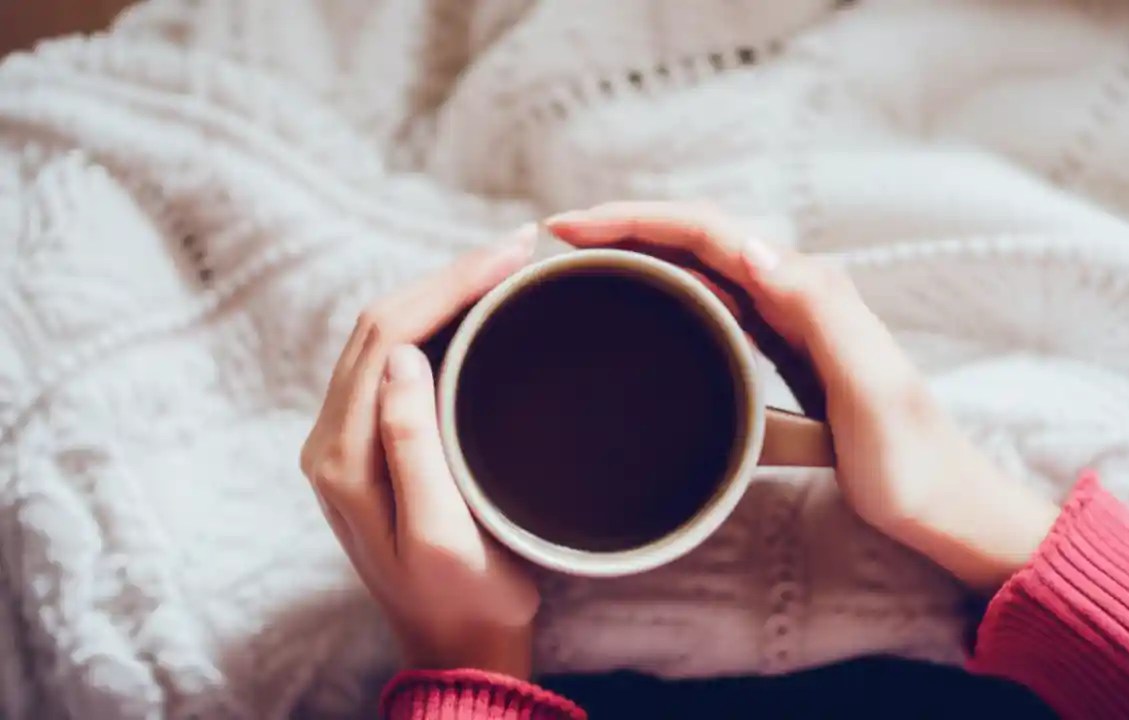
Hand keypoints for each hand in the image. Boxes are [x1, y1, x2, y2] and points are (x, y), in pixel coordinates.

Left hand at [299, 225, 540, 676]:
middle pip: (381, 325)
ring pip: (386, 336)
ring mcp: (348, 440)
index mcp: (344, 458)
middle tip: (520, 248)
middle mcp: (332, 440)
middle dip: (448, 276)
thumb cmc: (465, 597)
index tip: (513, 254)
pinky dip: (437, 323)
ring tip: (504, 267)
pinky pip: (396, 361)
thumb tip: (405, 357)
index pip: (387, 336)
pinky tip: (477, 310)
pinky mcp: (371, 444)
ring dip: (442, 293)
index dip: (449, 284)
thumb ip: (414, 448)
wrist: (456, 644)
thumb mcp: (444, 536)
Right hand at [547, 203, 1059, 591]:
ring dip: (642, 254)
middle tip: (559, 240)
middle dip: (626, 227)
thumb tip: (751, 250)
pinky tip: (643, 309)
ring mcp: (788, 323)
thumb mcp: (873, 389)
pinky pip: (714, 306)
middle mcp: (797, 294)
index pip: (709, 232)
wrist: (944, 504)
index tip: (572, 228)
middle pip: (697, 239)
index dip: (638, 220)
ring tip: (582, 262)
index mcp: (809, 291)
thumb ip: (824, 314)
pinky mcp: (782, 354)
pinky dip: (668, 293)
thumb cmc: (912, 460)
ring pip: (701, 268)